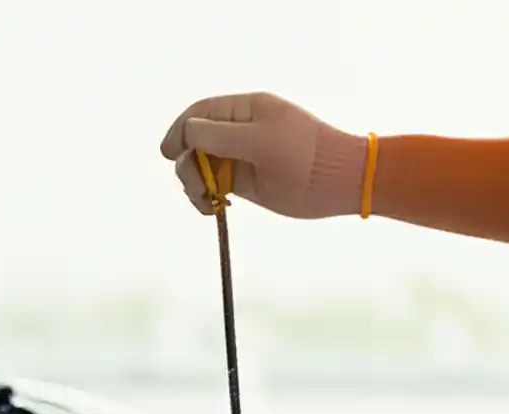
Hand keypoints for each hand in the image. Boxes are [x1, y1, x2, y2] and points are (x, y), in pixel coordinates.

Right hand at [159, 93, 367, 217]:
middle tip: (196, 186)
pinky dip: (207, 197)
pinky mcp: (246, 182)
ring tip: (206, 201)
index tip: (168, 154)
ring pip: (201, 165)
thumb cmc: (303, 156)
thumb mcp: (257, 139)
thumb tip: (186, 134)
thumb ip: (217, 134)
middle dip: (188, 163)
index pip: (199, 113)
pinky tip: (213, 209)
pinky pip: (214, 185)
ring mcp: (242, 156)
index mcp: (245, 110)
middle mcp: (240, 131)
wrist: (339, 182)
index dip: (179, 130)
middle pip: (195, 141)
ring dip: (194, 183)